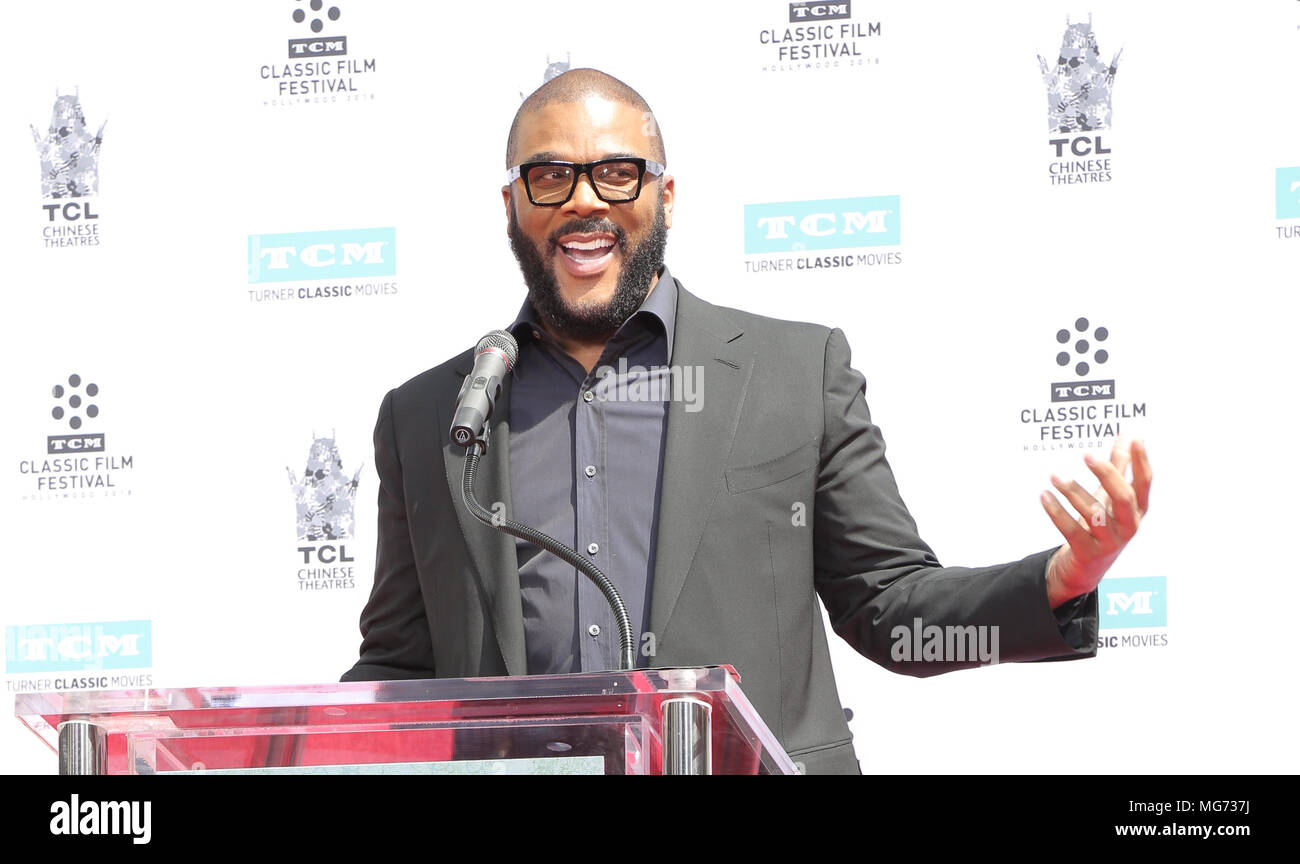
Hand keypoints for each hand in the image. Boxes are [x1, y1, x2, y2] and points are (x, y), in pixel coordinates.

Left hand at [1040, 439, 1151, 607]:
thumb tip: (1127, 435)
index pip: (1144, 483)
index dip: (1141, 462)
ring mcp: (1109, 542)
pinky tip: (1044, 496)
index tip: (1135, 439)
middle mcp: (1127, 526)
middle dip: (1106, 474)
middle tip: (1086, 454)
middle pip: (1123, 498)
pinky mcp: (1088, 552)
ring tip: (1054, 476)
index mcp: (1137, 510)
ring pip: (1094, 514)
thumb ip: (1119, 467)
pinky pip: (1071, 531)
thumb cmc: (1102, 525)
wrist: (1085, 568)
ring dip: (1073, 492)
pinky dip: (1056, 512)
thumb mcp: (1110, 497)